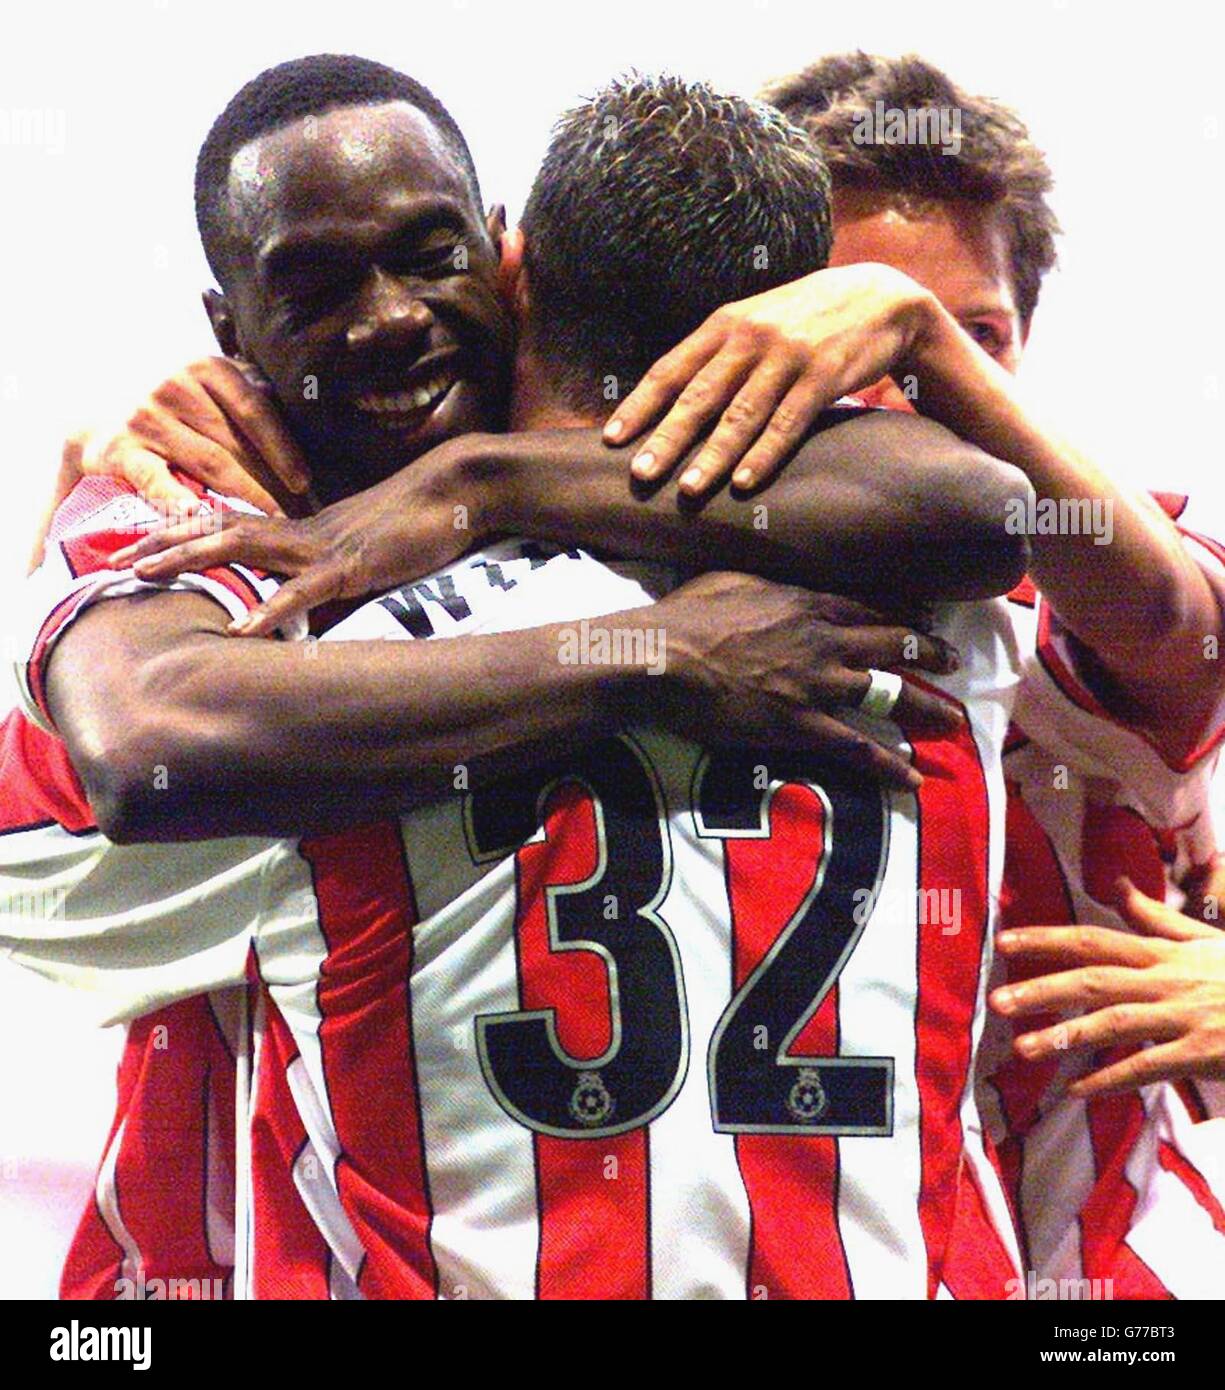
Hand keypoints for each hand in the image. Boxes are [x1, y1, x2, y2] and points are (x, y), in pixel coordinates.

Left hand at [31, 359, 312, 574]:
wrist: (104, 378)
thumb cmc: (107, 451)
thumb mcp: (80, 483)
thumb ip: (61, 526)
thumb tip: (32, 576)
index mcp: (117, 445)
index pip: (152, 480)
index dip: (179, 505)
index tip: (206, 527)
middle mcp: (147, 412)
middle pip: (210, 467)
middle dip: (251, 504)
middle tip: (282, 538)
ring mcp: (178, 385)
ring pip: (236, 443)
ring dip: (270, 482)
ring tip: (295, 516)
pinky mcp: (209, 366)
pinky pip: (254, 410)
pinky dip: (278, 445)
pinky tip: (298, 476)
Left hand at [108, 434, 486, 635]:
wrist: (459, 489)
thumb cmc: (423, 521)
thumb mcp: (374, 553)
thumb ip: (341, 578)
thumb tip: (321, 608)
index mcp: (307, 530)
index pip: (236, 526)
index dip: (189, 532)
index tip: (147, 543)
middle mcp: (304, 532)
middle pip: (219, 531)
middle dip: (165, 543)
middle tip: (116, 561)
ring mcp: (323, 546)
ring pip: (241, 548)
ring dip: (188, 559)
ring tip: (143, 575)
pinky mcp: (351, 565)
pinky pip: (300, 590)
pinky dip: (268, 609)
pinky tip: (240, 630)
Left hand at [602, 264, 934, 496]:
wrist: (881, 297)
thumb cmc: (805, 318)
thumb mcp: (756, 321)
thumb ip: (717, 353)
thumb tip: (668, 399)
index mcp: (726, 324)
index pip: (671, 370)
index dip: (640, 406)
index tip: (611, 440)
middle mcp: (752, 337)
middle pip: (699, 396)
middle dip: (666, 438)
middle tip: (640, 475)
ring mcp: (789, 356)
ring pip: (741, 414)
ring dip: (713, 456)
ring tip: (688, 490)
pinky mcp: (825, 375)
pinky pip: (788, 422)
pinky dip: (764, 455)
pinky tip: (744, 483)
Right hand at [655, 572, 961, 788]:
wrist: (662, 659)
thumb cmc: (685, 616)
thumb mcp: (731, 581)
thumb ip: (767, 586)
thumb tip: (776, 586)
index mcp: (807, 604)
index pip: (872, 607)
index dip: (905, 615)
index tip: (926, 621)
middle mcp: (825, 642)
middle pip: (895, 645)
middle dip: (931, 654)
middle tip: (954, 663)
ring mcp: (817, 685)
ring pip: (890, 695)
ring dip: (927, 710)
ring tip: (953, 722)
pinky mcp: (800, 726)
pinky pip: (857, 748)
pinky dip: (888, 765)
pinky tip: (913, 778)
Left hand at [990, 876, 1224, 1095]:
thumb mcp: (1204, 940)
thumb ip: (1156, 919)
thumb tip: (1117, 886)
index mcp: (1163, 954)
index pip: (1094, 940)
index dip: (1047, 939)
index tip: (1005, 942)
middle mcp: (1167, 981)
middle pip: (1094, 980)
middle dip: (1042, 989)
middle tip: (997, 1002)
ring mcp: (1184, 1017)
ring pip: (1114, 1023)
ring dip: (1065, 1035)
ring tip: (1024, 1049)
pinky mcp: (1202, 1053)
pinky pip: (1148, 1067)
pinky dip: (1111, 1079)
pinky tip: (1078, 1089)